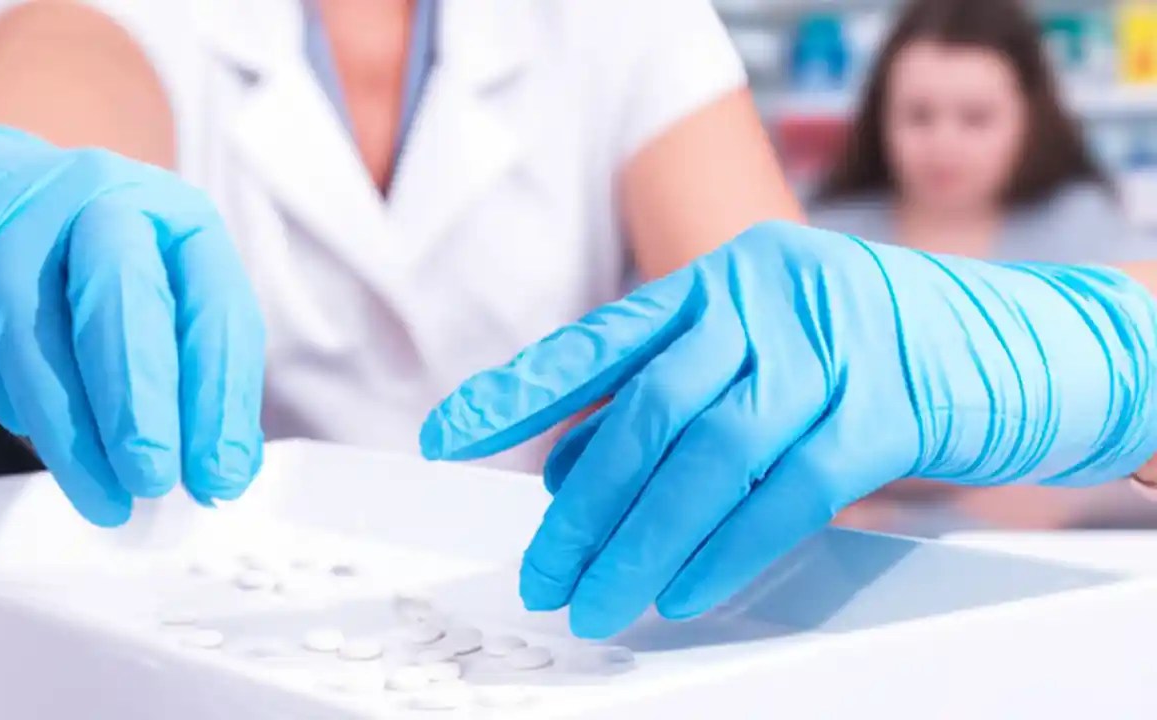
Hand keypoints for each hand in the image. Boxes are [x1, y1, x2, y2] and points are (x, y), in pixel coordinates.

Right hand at [0, 123, 264, 526]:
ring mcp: (10, 216)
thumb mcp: (164, 292)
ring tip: (102, 497)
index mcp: (174, 215)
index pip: (213, 304)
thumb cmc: (89, 261)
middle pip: (121, 292)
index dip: (221, 396)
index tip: (220, 473)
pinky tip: (27, 426)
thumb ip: (194, 373)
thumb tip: (221, 468)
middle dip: (139, 398)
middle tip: (152, 478)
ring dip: (69, 431)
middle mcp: (98, 198)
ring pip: (32, 330)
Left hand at [421, 220, 1156, 637]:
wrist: (1014, 348)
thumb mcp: (761, 358)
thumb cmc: (865, 360)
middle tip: (542, 573)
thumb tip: (561, 467)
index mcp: (723, 280)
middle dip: (583, 504)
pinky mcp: (888, 405)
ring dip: (641, 540)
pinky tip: (680, 591)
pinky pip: (785, 489)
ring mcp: (832, 345)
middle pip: (649, 411)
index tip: (445, 435)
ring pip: (710, 455)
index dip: (518, 390)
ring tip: (593, 601)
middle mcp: (768, 297)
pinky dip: (725, 547)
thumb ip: (668, 398)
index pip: (602, 341)